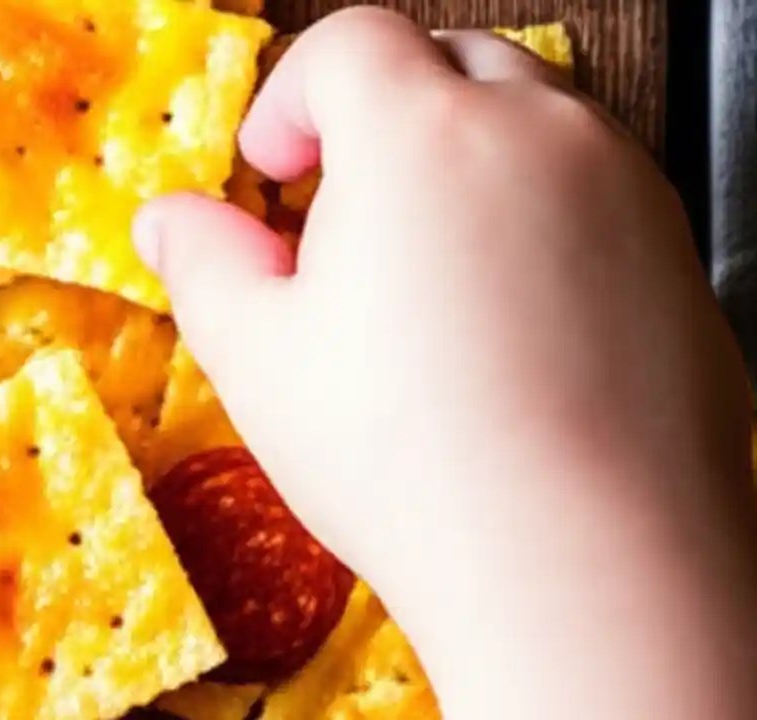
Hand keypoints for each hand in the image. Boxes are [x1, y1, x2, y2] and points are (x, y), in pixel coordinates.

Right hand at [136, 8, 756, 719]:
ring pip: (529, 125)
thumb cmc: (410, 459)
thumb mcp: (257, 355)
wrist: (583, 565)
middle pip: (447, 63)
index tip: (272, 167)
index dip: (292, 94)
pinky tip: (506, 321)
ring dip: (466, 163)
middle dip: (383, 115)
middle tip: (343, 214)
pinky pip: (594, 194)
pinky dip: (540, 217)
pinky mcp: (679, 253)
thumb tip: (170, 221)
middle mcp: (539, 133)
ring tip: (427, 277)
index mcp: (421, 133)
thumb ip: (201, 261)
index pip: (350, 40)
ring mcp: (627, 188)